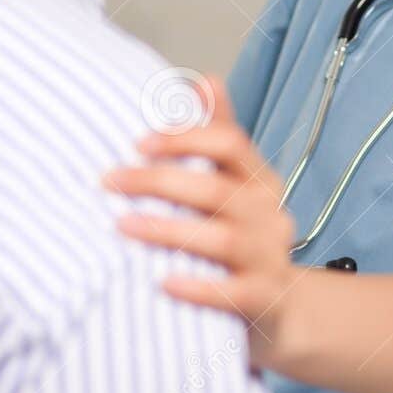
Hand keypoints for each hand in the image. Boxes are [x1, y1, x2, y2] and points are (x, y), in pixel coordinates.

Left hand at [103, 77, 299, 365]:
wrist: (282, 312)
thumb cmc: (242, 238)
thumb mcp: (236, 185)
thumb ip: (218, 135)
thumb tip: (205, 80)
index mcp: (260, 180)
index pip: (231, 144)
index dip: (185, 139)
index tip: (139, 143)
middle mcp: (271, 215)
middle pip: (217, 189)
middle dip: (159, 182)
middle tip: (110, 181)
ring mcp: (270, 258)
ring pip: (221, 239)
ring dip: (168, 230)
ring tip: (123, 226)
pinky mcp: (264, 300)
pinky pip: (232, 293)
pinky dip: (198, 287)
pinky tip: (163, 282)